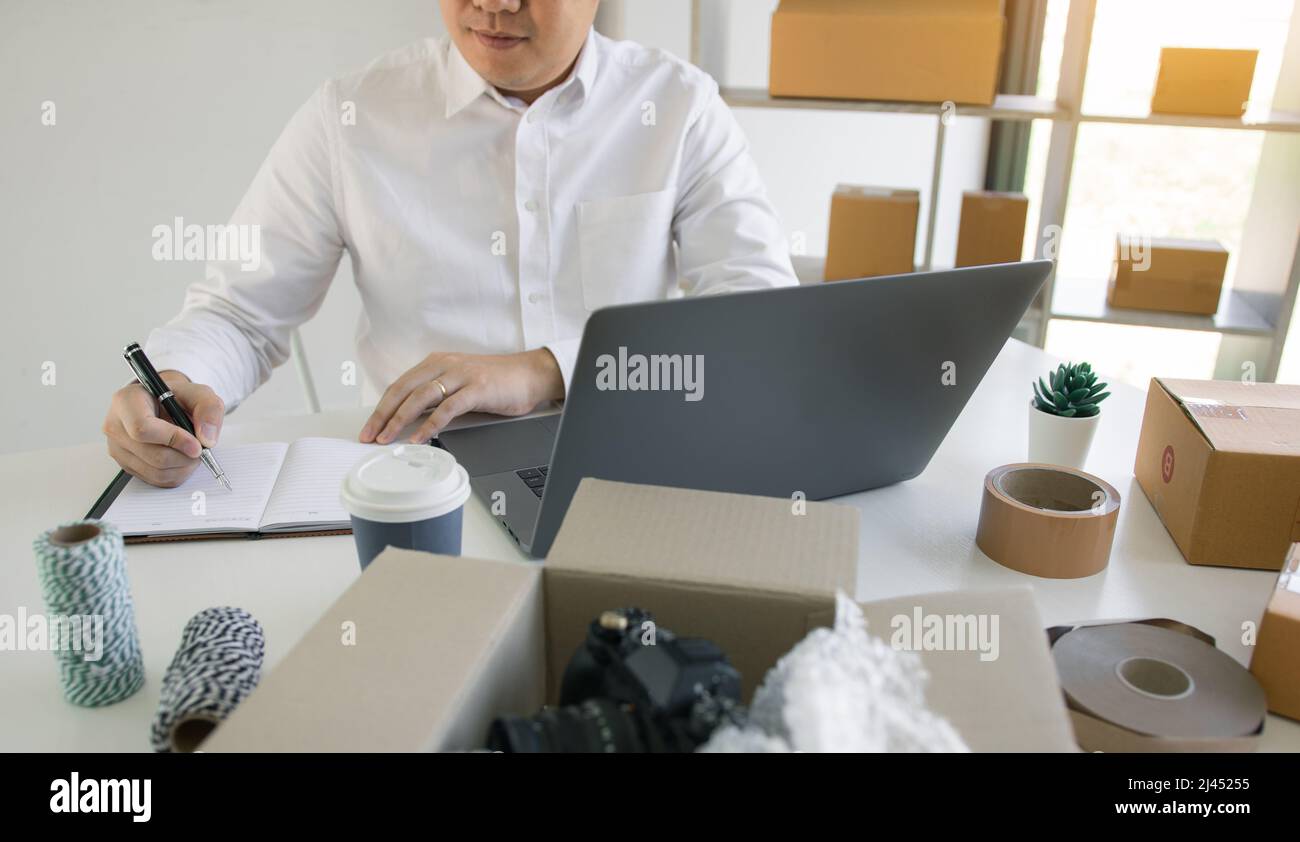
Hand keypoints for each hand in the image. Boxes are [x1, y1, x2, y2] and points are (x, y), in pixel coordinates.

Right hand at [103, 370, 225, 487]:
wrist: (162, 404)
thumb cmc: (177, 397)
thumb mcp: (199, 393)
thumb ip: (209, 409)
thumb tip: (206, 439)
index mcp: (127, 401)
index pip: (142, 428)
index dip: (174, 440)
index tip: (196, 444)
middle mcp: (116, 426)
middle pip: (153, 455)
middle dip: (185, 457)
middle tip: (200, 449)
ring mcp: (118, 448)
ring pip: (156, 472)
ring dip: (183, 467)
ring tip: (192, 451)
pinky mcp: (126, 465)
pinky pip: (155, 480)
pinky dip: (176, 473)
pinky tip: (181, 458)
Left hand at [360, 349, 563, 443]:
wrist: (530, 374)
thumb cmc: (496, 382)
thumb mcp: (459, 383)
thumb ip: (436, 395)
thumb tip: (410, 418)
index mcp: (436, 362)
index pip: (399, 385)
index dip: (381, 408)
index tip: (369, 428)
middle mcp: (445, 364)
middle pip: (403, 390)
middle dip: (382, 415)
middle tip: (369, 436)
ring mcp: (461, 375)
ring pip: (420, 397)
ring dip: (400, 420)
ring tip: (388, 438)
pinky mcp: (477, 388)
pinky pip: (447, 407)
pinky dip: (430, 424)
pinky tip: (420, 437)